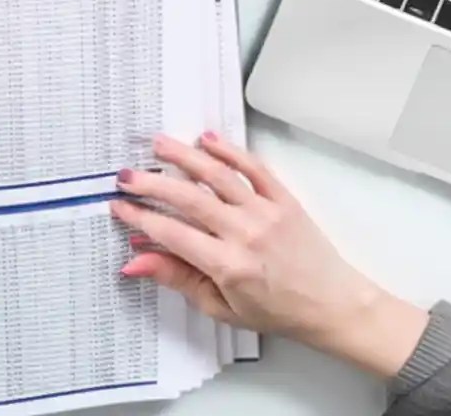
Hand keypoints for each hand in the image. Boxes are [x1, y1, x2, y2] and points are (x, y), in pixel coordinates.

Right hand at [111, 133, 428, 378]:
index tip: (119, 206)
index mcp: (228, 265)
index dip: (140, 218)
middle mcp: (245, 233)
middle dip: (151, 184)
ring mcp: (266, 211)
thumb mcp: (221, 307)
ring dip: (184, 156)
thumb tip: (136, 262)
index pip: (171, 233)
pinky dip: (229, 151)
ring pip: (217, 175)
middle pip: (187, 199)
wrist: (331, 304)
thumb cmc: (278, 311)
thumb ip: (177, 279)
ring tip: (158, 144)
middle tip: (126, 176)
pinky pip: (253, 168)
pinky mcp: (283, 199)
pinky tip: (208, 140)